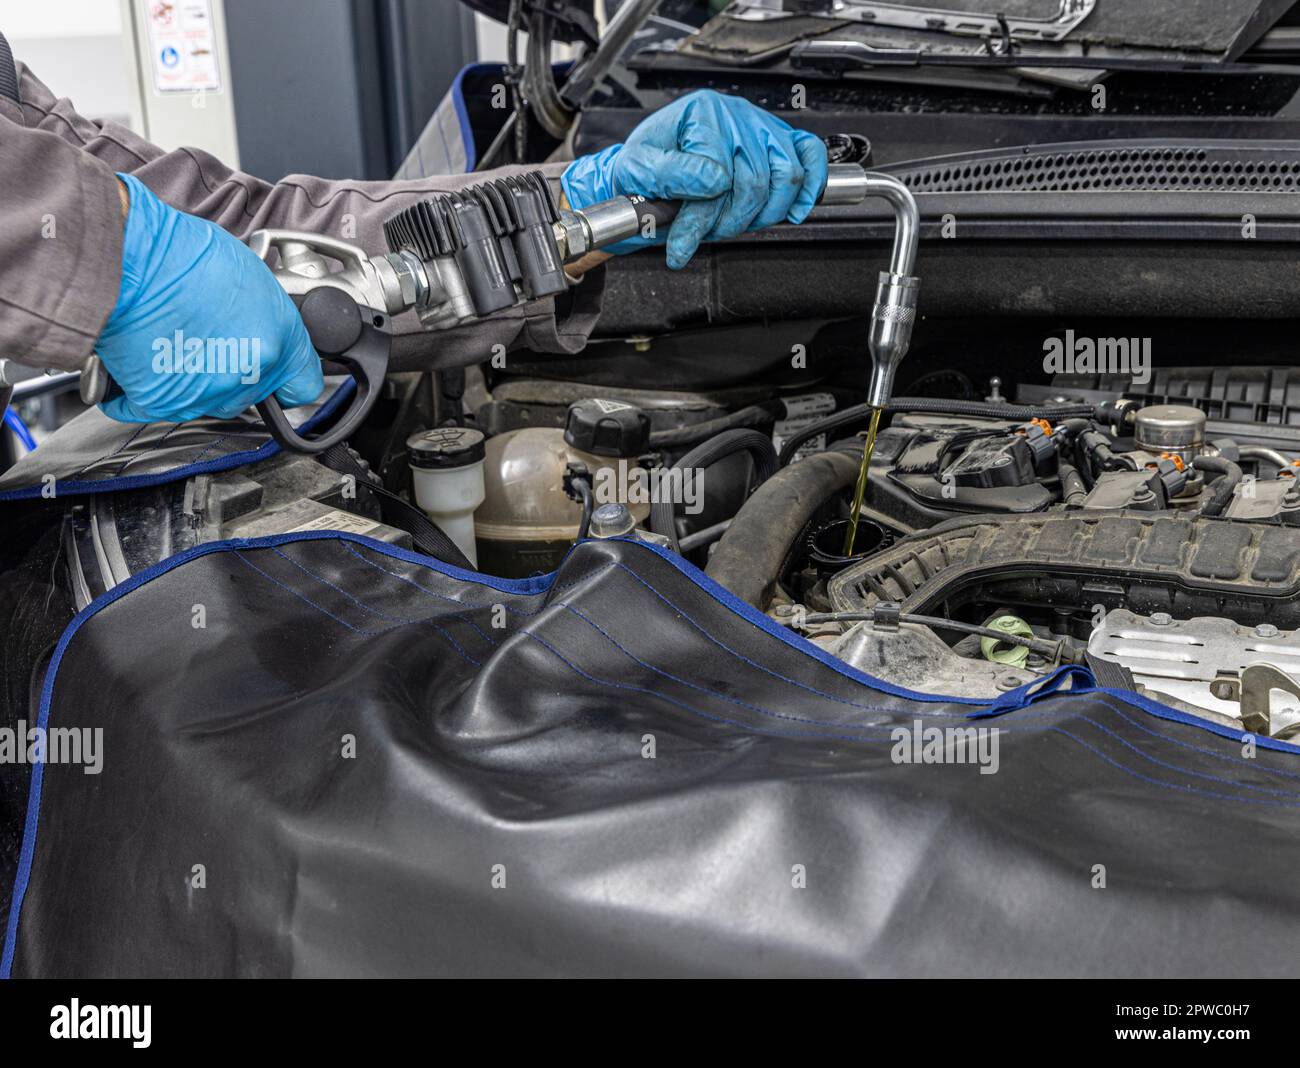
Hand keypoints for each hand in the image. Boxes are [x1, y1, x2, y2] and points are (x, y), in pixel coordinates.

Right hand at [95, 173, 323, 422]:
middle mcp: (246, 374)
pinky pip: (152, 409)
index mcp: (278, 343)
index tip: (280, 379)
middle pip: (249, 394)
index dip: (288, 382)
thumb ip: (263, 317)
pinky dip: (142, 392)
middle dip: (232, 373)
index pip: (302, 385)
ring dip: (192, 382)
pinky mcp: (160, 402)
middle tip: (207, 339)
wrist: (126, 258)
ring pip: (206, 403)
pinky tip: (139, 362)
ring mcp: (204, 394)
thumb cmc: (180, 254)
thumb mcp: (250, 276)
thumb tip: (257, 329)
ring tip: (171, 340)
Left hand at [560, 89, 827, 269]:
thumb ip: (670, 175)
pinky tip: (793, 212)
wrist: (650, 168)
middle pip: (756, 180)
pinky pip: (810, 156)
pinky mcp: (779, 141)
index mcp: (701, 114)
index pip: (718, 171)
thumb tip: (712, 183)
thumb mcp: (638, 168)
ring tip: (735, 223)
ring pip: (787, 176)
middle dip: (732, 219)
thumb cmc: (645, 166)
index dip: (701, 215)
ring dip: (763, 213)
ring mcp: (761, 127)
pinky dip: (809, 188)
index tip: (683, 241)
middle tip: (708, 232)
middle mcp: (735, 116)